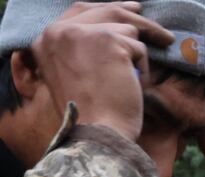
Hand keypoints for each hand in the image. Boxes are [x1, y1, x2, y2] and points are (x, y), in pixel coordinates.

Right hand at [30, 2, 174, 140]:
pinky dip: (144, 67)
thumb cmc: (90, 113)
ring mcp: (84, 33)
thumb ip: (81, 50)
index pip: (79, 11)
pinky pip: (140, 47)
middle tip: (154, 25)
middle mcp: (60, 31)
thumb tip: (112, 30)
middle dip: (133, 16)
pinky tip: (134, 85)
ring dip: (138, 53)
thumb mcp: (73, 74)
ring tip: (134, 77)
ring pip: (127, 28)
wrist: (97, 132)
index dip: (105, 10)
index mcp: (46, 39)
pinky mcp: (111, 41)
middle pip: (105, 11)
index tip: (126, 10)